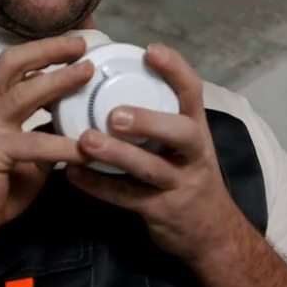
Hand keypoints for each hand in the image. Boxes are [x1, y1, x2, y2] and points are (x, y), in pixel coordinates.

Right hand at [0, 36, 91, 245]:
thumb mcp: (21, 156)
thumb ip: (40, 135)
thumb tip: (71, 124)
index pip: (13, 65)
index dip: (41, 51)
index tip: (72, 46)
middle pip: (15, 63)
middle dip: (50, 49)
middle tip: (82, 45)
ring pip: (25, 92)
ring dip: (60, 80)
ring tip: (87, 73)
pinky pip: (36, 142)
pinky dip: (65, 145)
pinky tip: (87, 149)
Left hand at [65, 43, 251, 261]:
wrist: (213, 235)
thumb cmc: (188, 175)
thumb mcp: (185, 144)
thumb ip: (160, 116)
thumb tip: (119, 77)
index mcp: (197, 129)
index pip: (194, 92)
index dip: (175, 70)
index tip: (150, 51)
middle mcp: (193, 155)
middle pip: (182, 133)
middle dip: (149, 120)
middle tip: (115, 113)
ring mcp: (179, 185)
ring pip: (150, 168)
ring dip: (117, 154)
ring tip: (86, 141)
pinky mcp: (160, 212)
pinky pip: (127, 198)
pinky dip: (98, 185)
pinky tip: (72, 173)